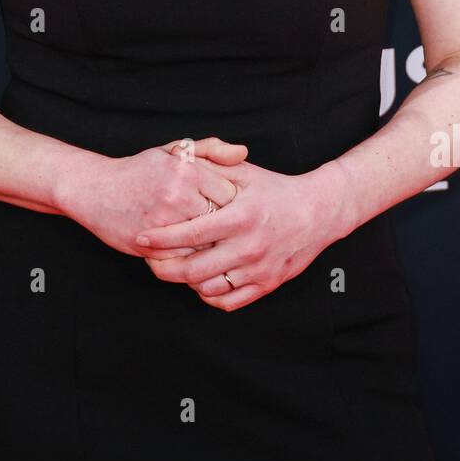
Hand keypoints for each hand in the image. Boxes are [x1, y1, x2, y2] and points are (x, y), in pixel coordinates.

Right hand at [58, 137, 245, 257]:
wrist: (94, 189)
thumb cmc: (140, 170)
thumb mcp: (174, 151)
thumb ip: (211, 149)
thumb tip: (243, 153)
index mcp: (186, 170)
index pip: (231, 193)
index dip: (234, 202)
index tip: (230, 206)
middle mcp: (177, 195)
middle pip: (221, 220)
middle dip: (225, 226)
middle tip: (227, 229)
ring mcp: (163, 222)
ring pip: (205, 243)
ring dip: (210, 244)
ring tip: (212, 241)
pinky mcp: (150, 245)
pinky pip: (184, 258)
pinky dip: (189, 257)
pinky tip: (189, 250)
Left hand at [136, 158, 351, 310]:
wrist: (319, 212)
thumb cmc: (276, 189)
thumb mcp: (245, 173)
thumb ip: (212, 165)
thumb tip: (180, 159)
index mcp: (240, 217)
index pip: (190, 234)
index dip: (160, 238)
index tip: (140, 237)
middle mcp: (249, 247)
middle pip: (193, 269)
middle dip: (164, 268)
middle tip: (149, 261)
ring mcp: (258, 269)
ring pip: (208, 288)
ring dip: (184, 282)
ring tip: (172, 269)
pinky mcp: (266, 285)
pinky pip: (228, 301)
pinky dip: (208, 295)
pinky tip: (199, 281)